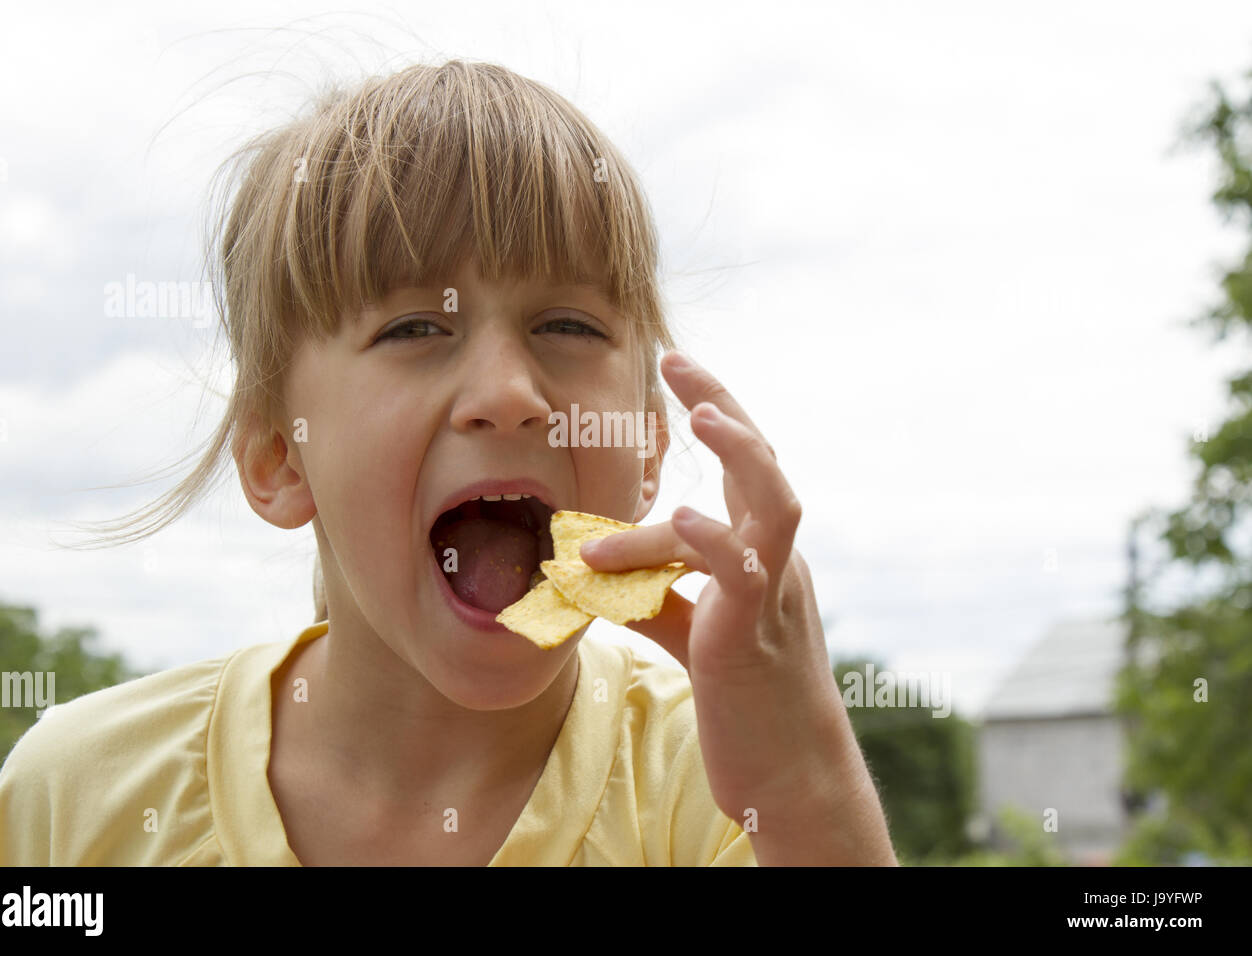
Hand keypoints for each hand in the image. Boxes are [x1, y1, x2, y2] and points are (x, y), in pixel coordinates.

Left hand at [581, 351, 893, 861]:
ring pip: (774, 504)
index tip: (678, 369)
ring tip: (701, 415)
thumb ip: (655, 591)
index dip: (718, 412)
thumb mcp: (693, 630)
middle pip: (764, 464)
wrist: (787, 773)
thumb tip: (598, 566)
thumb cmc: (743, 698)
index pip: (744, 468)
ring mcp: (774, 593)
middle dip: (724, 407)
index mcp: (761, 554)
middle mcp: (777, 561)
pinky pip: (742, 574)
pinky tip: (678, 517)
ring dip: (740, 455)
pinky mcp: (755, 633)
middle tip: (677, 363)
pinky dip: (712, 540)